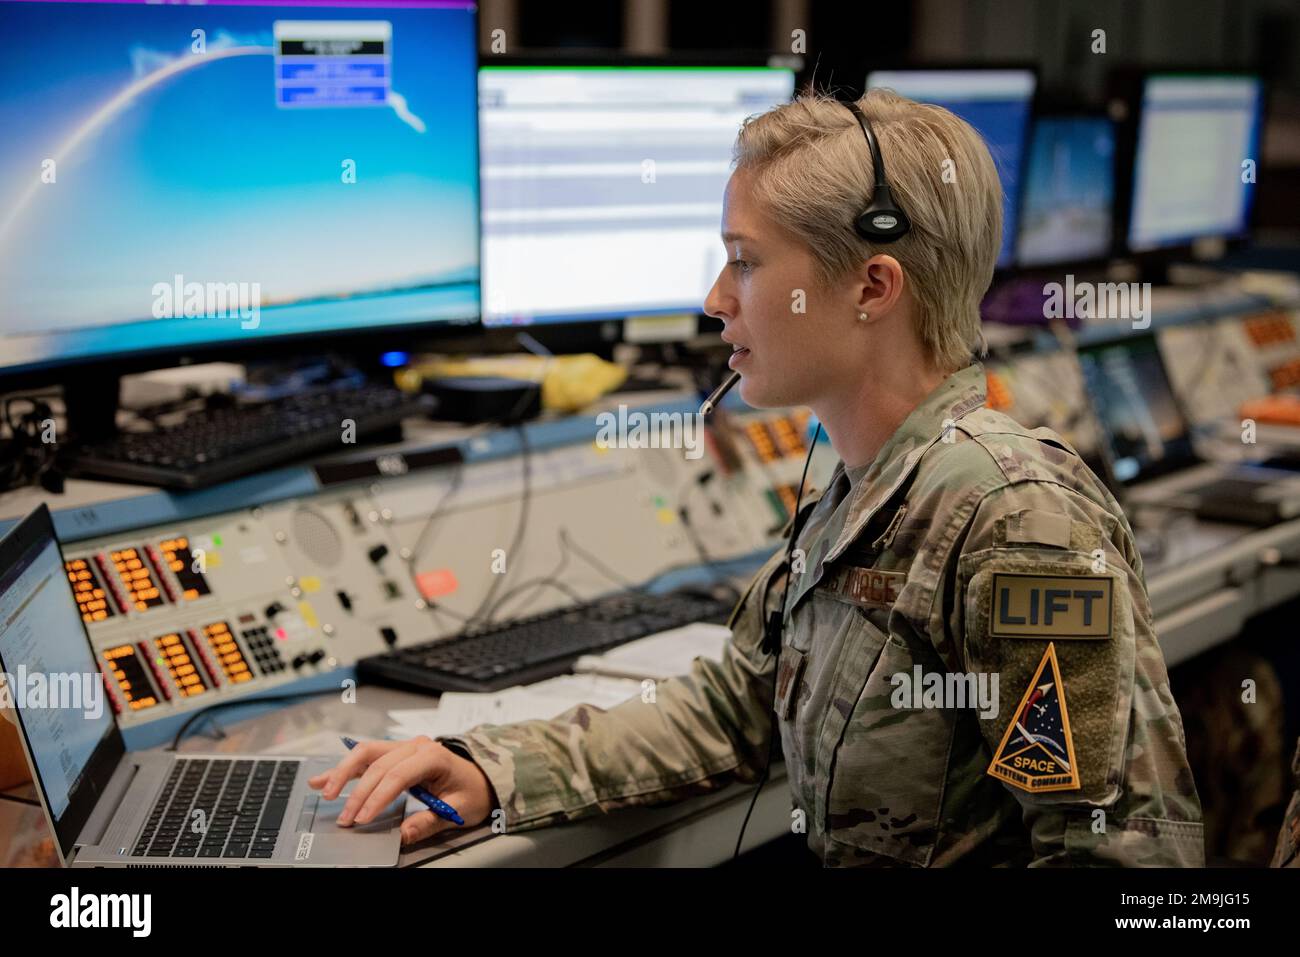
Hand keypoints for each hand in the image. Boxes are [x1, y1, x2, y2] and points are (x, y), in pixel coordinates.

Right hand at [308, 736, 496, 844]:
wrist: (481, 778)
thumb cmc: (472, 791)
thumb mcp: (458, 810)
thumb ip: (428, 822)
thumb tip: (402, 835)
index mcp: (434, 756)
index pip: (398, 774)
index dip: (377, 797)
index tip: (362, 819)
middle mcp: (416, 746)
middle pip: (378, 764)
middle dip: (357, 793)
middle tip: (345, 819)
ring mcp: (404, 747)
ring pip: (366, 753)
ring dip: (343, 772)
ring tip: (325, 791)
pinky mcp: (394, 754)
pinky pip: (366, 757)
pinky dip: (344, 768)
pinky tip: (324, 779)